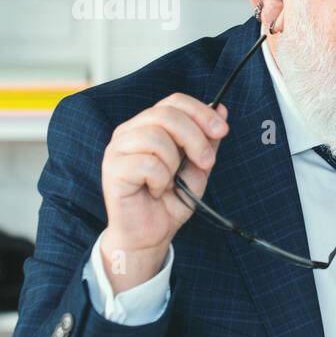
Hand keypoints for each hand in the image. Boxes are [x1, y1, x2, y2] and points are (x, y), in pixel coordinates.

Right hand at [99, 93, 228, 291]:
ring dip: (174, 163)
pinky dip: (160, 179)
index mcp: (149, 126)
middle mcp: (130, 132)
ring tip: (170, 181)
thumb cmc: (169, 201)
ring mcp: (118, 149)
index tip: (222, 130)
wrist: (150, 235)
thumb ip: (207, 141)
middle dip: (196, 138)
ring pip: (156, 136)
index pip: (175, 101)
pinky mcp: (113, 169)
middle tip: (206, 163)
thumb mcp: (198, 168)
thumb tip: (222, 110)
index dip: (202, 112)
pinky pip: (147, 163)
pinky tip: (155, 190)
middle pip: (167, 114)